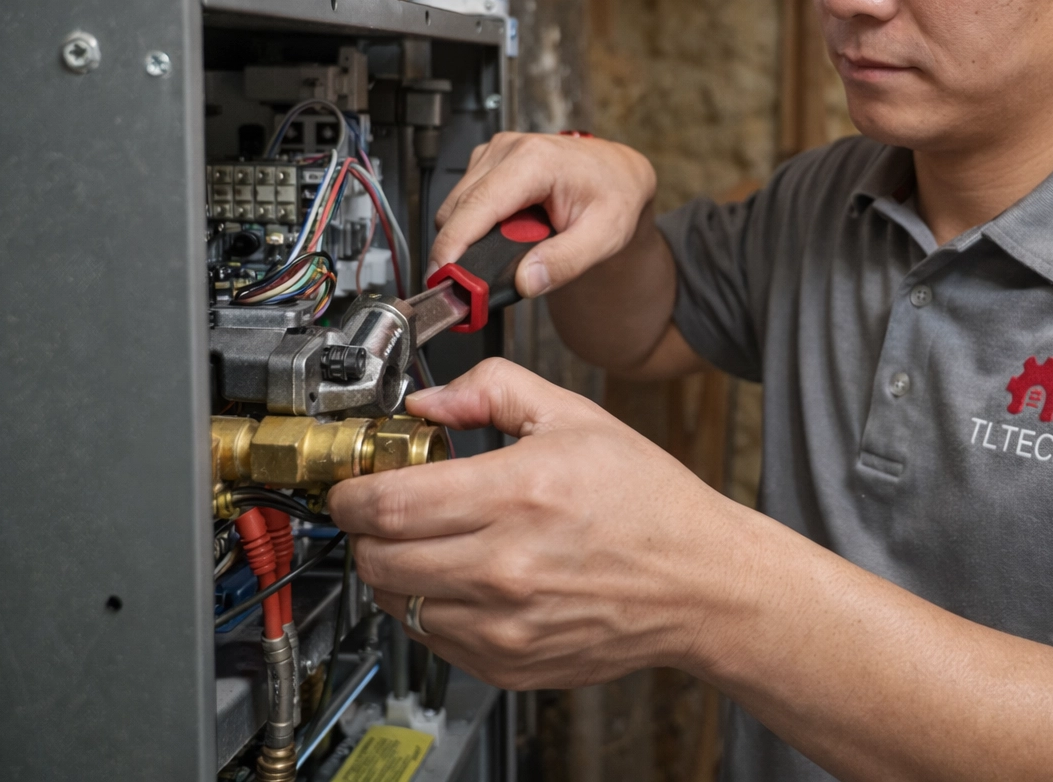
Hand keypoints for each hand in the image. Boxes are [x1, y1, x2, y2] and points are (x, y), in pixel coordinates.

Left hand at [326, 358, 751, 689]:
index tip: (354, 483)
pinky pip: (433, 638)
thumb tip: (429, 400)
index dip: (351, 491)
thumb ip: (494, 389)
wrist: (701, 582)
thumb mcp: (576, 417)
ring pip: (396, 603)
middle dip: (367, 529)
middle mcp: (505, 567)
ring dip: (395, 571)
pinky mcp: (510, 663)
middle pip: (377, 558)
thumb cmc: (648, 503)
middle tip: (388, 509)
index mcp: (519, 494)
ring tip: (431, 544)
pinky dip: (432, 608)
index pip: (386, 503)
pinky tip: (466, 579)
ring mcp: (505, 625)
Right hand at [430, 132, 655, 297]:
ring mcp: (495, 152)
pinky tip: (506, 234)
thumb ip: (565, 262)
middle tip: (475, 288)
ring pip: (455, 207)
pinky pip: (463, 202)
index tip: (440, 276)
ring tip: (506, 256)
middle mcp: (508, 149)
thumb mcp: (604, 236)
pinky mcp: (488, 162)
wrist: (620, 175)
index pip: (477, 205)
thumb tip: (525, 281)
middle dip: (460, 250)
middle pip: (457, 209)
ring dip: (469, 238)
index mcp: (535, 160)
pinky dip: (474, 226)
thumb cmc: (615, 196)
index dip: (453, 244)